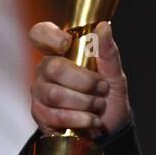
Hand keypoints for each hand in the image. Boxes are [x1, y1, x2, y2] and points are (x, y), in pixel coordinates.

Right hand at [28, 20, 130, 137]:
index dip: (50, 36)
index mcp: (61, 52)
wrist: (110, 128)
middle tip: (102, 89)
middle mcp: (46, 69)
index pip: (41, 34)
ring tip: (98, 106)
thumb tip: (104, 26)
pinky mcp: (40, 115)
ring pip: (55, 94)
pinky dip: (79, 119)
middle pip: (54, 68)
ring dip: (84, 103)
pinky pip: (55, 116)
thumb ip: (108, 52)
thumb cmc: (109, 96)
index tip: (67, 43)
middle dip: (85, 82)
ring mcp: (41, 92)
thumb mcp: (114, 74)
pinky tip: (91, 121)